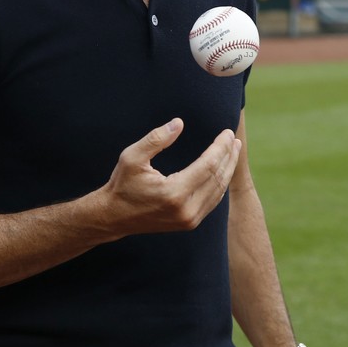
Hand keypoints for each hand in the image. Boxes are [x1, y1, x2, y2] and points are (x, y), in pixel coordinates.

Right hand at [98, 118, 240, 235]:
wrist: (113, 217)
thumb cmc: (122, 184)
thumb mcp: (132, 157)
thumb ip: (156, 139)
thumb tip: (179, 123)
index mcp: (174, 193)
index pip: (208, 166)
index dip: (220, 147)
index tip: (227, 132)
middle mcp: (186, 210)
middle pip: (218, 178)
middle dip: (228, 156)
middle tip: (234, 139)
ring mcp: (189, 220)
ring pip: (218, 191)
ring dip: (228, 169)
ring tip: (233, 150)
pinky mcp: (189, 223)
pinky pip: (212, 201)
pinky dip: (220, 183)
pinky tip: (223, 169)